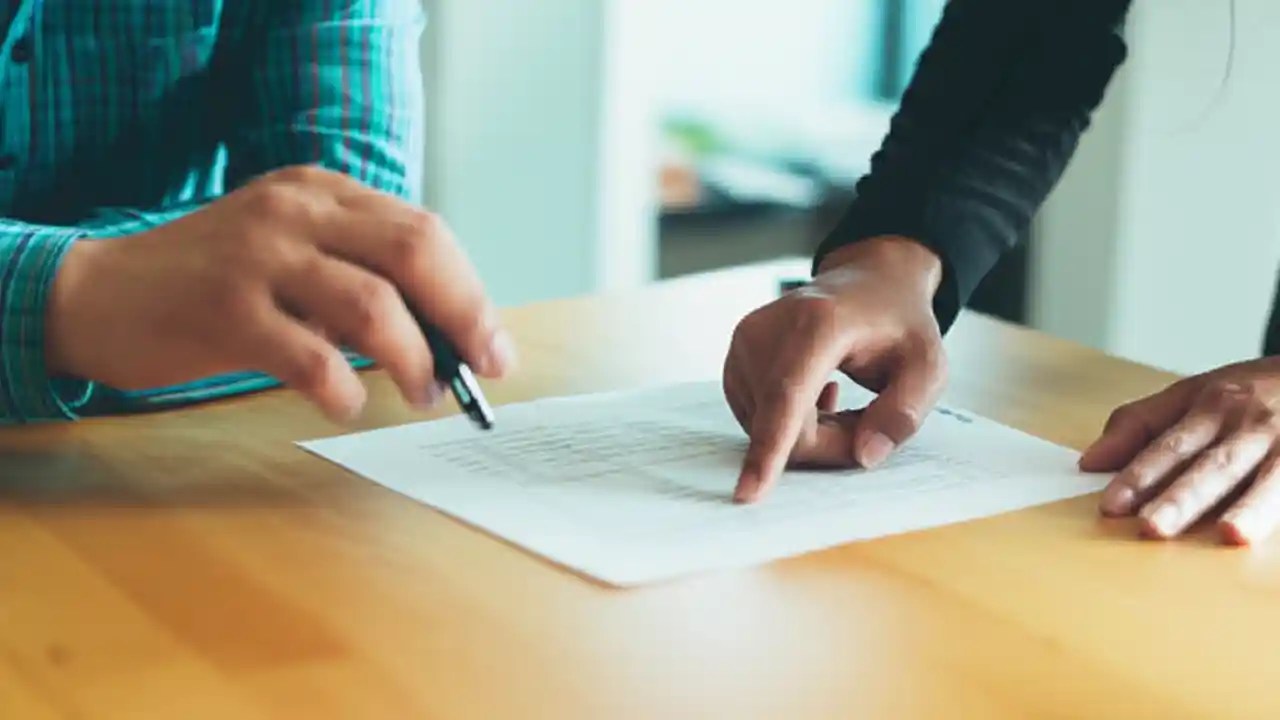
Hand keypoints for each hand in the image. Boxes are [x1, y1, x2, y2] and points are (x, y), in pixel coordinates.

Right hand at [45, 165, 514, 421]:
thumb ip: (361, 275)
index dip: (471, 292)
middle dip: (463, 317)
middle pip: (414, 253)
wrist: (100, 292)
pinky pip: (309, 357)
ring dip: (412, 359)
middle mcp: (296, 212)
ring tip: (420, 392)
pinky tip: (347, 404)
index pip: (423, 231)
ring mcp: (259, 257)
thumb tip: (449, 337)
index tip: (494, 346)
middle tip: (478, 371)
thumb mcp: (292, 252)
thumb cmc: (214, 281)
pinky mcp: (224, 311)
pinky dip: (344, 389)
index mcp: (321, 192)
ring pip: (372, 305)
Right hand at [723, 237, 946, 502]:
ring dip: (810, 434)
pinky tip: (815, 397)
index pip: (788, 397)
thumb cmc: (897, 323)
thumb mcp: (927, 365)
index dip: (770, 450)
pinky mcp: (734, 362)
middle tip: (867, 418)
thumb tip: (864, 456)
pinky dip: (790, 425)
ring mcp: (743, 346)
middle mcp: (767, 331)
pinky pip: (758, 422)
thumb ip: (904, 412)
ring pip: (768, 431)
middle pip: (784, 428)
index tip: (748, 494)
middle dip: (829, 442)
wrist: (866, 282)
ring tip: (839, 398)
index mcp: (817, 324)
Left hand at [1081, 358, 1279, 544]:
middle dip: (1183, 498)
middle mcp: (1249, 424)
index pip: (1170, 446)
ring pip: (1268, 478)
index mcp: (1212, 406)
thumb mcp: (1195, 392)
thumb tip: (1090, 461)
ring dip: (1250, 506)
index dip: (1140, 476)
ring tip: (1231, 534)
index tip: (1111, 506)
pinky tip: (1265, 530)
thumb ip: (1140, 424)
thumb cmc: (1252, 390)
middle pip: (1213, 466)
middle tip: (1152, 528)